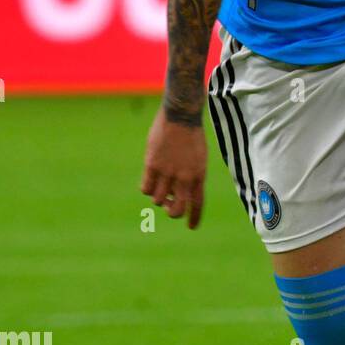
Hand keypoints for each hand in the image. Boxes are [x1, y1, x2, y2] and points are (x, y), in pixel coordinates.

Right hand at [141, 107, 207, 227]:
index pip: (198, 203)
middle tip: (168, 203)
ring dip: (158, 197)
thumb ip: (190, 175)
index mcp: (199, 175)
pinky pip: (145, 188)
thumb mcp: (198, 158)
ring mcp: (168, 172)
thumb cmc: (191, 135)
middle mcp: (185, 178)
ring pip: (158, 200)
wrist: (182, 116)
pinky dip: (146, 189)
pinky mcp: (152, 165)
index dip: (194, 217)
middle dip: (172, 211)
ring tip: (159, 186)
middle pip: (177, 209)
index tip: (191, 227)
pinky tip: (149, 180)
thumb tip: (176, 190)